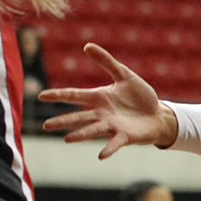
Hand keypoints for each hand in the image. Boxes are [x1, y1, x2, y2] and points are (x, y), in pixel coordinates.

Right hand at [39, 44, 179, 158]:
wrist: (158, 114)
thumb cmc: (140, 96)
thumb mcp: (124, 75)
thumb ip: (106, 61)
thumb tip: (87, 45)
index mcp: (99, 98)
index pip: (74, 96)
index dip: (58, 96)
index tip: (41, 96)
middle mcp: (101, 114)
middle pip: (78, 117)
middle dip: (62, 121)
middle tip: (45, 126)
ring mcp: (112, 126)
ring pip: (92, 130)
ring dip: (80, 135)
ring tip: (66, 139)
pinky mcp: (126, 136)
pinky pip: (115, 143)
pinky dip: (108, 149)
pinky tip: (100, 155)